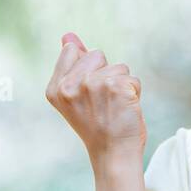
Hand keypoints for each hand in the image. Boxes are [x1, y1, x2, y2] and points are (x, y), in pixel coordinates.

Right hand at [46, 32, 146, 167]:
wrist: (114, 154)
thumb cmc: (98, 126)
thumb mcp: (78, 95)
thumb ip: (72, 64)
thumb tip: (68, 35)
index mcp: (55, 88)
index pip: (72, 51)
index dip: (87, 69)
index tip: (88, 95)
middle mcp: (70, 85)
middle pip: (97, 54)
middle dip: (106, 74)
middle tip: (103, 103)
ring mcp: (92, 84)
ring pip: (119, 67)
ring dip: (122, 85)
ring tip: (114, 108)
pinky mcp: (116, 86)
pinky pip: (133, 79)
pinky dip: (134, 93)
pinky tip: (125, 110)